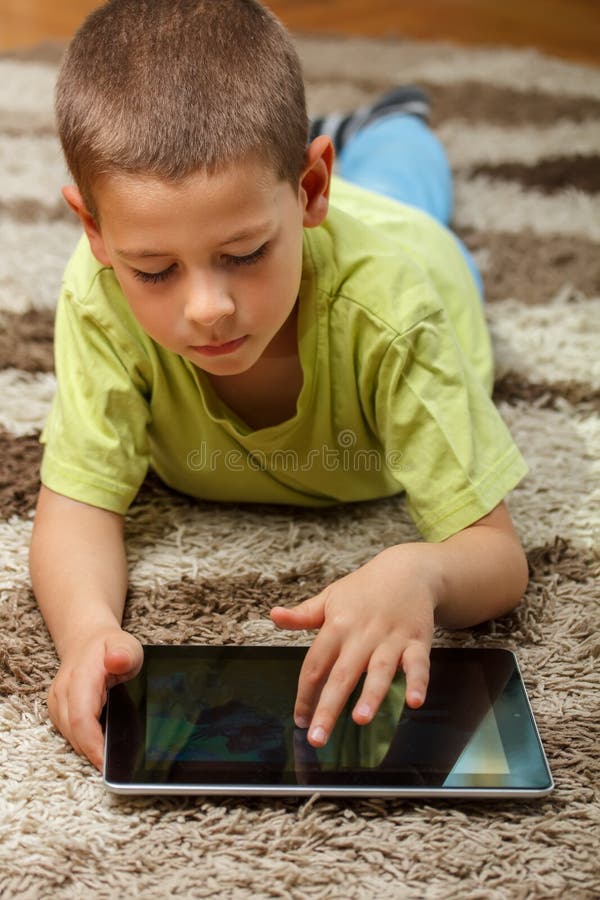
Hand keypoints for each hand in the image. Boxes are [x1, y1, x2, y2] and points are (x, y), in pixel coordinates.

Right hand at [47, 628, 142, 770]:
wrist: (87, 641)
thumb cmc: (109, 646)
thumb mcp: (126, 645)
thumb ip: (125, 654)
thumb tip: (116, 660)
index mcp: (81, 677)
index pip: (81, 718)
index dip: (92, 744)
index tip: (106, 762)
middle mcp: (63, 691)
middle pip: (73, 732)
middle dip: (91, 752)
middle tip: (113, 766)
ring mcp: (57, 701)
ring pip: (68, 734)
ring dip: (86, 748)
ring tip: (108, 758)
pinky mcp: (57, 709)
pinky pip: (67, 731)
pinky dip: (81, 741)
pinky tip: (97, 745)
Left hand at [270, 545, 435, 747]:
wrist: (408, 570)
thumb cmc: (364, 589)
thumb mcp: (330, 596)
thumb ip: (303, 614)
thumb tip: (274, 615)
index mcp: (337, 624)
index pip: (315, 664)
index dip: (305, 693)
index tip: (299, 720)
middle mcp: (362, 634)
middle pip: (342, 674)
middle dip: (329, 707)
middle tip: (317, 737)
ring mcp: (391, 638)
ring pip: (379, 670)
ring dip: (371, 695)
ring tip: (360, 720)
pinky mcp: (417, 641)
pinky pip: (418, 665)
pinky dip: (417, 683)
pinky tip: (413, 702)